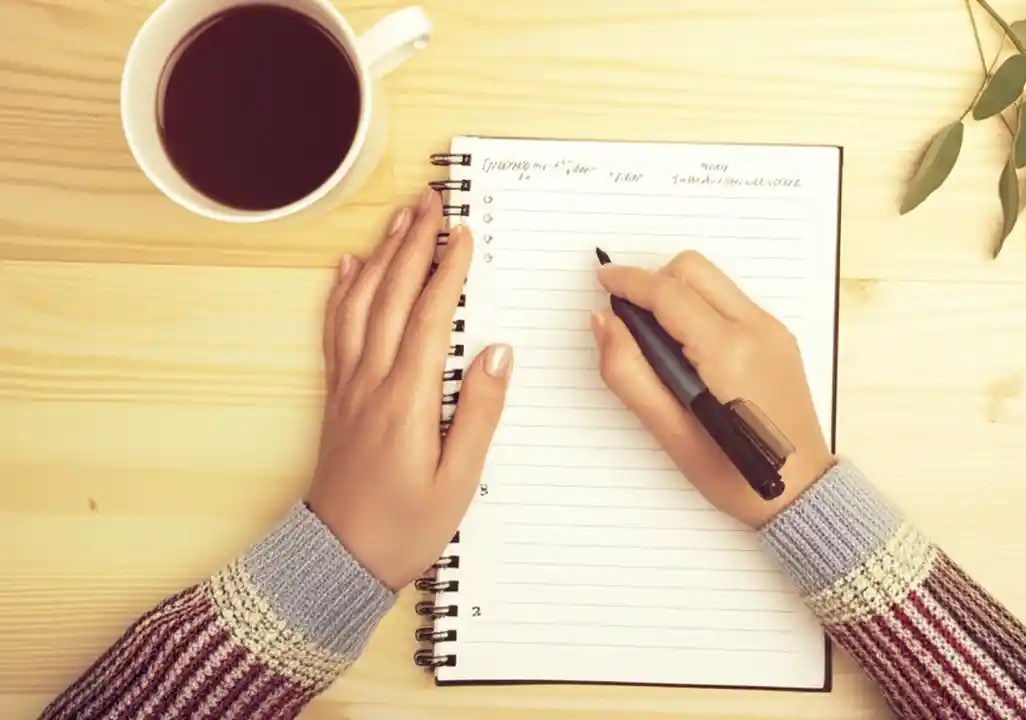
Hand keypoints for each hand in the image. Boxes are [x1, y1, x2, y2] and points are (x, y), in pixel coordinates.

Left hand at [307, 190, 512, 589]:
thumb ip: (480, 412)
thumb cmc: (403, 528)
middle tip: (431, 200)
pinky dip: (342, 293)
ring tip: (399, 219)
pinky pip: (336, 331)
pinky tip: (348, 268)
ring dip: (381, 256)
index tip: (462, 233)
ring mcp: (349, 386)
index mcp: (408, 400)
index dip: (448, 270)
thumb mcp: (459, 479)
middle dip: (413, 243)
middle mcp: (372, 382)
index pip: (431, 316)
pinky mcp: (337, 397)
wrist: (337, 561)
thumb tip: (498, 353)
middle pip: (392, 295)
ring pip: (360, 304)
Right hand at [591, 251, 833, 528]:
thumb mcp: (668, 431)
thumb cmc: (737, 474)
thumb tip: (604, 322)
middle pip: (693, 270)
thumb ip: (628, 371)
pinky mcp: (778, 338)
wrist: (799, 491)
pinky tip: (690, 351)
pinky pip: (731, 302)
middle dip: (654, 282)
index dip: (629, 281)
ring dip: (678, 295)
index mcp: (728, 351)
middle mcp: (756, 329)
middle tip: (630, 321)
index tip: (603, 278)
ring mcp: (772, 331)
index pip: (668, 292)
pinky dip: (701, 309)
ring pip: (712, 281)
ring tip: (660, 344)